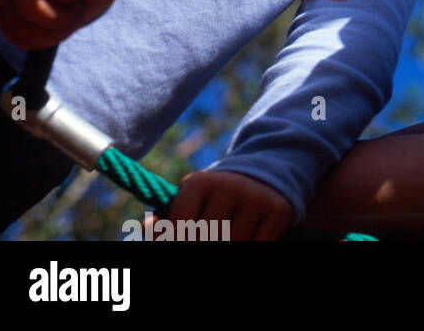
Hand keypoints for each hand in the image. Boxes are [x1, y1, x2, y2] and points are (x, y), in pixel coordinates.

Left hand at [166, 169, 294, 241]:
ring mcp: (255, 196)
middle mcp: (227, 184)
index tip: (182, 243)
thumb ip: (168, 218)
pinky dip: (253, 245)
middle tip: (212, 237)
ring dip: (231, 246)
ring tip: (229, 236)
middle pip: (206, 237)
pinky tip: (249, 237)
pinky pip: (259, 245)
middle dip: (207, 243)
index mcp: (198, 182)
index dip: (177, 240)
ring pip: (233, 244)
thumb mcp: (192, 202)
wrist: (265, 176)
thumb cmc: (216, 199)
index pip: (179, 223)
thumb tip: (145, 228)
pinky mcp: (278, 208)